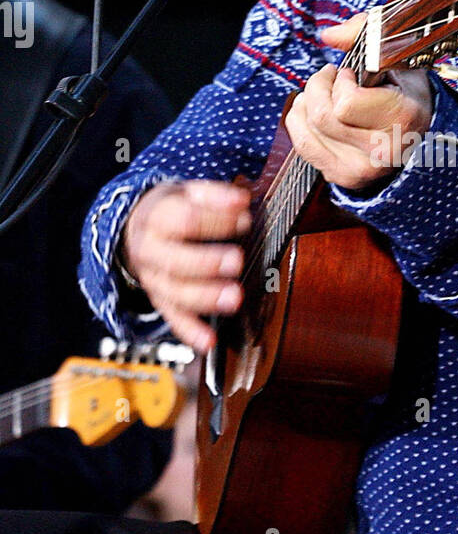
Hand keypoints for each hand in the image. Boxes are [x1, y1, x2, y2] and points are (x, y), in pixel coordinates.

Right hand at [120, 180, 251, 352]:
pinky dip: (191, 332)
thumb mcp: (186, 191)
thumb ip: (213, 194)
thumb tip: (240, 201)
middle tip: (237, 261)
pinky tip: (209, 341)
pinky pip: (173, 319)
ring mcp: (153, 279)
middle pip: (175, 260)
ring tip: (234, 299)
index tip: (245, 219)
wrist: (136, 228)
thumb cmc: (171, 209)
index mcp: (157, 218)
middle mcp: (150, 251)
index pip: (185, 220)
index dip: (216, 220)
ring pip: (175, 293)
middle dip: (208, 262)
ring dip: (205, 298)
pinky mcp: (161, 301)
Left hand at [284, 14, 433, 189]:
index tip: (351, 75)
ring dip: (307, 103)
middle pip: (321, 116)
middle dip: (318, 87)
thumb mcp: (396, 57)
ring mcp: (363, 170)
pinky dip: (301, 123)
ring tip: (323, 93)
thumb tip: (328, 35)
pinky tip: (313, 112)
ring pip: (308, 131)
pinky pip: (304, 147)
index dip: (341, 82)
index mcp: (402, 118)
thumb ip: (365, 33)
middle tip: (330, 77)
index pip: (346, 103)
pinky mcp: (344, 178)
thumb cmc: (407, 92)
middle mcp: (383, 150)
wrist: (421, 133)